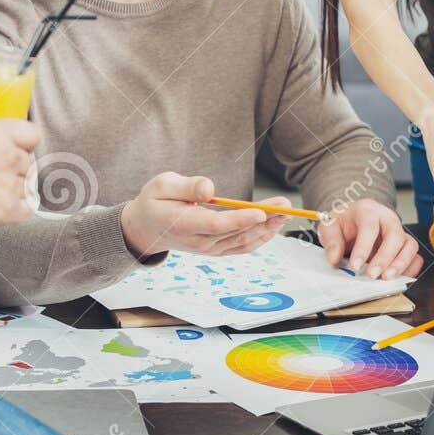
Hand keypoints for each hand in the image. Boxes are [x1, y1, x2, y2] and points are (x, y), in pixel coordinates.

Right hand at [0, 118, 39, 239]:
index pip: (32, 134)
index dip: (24, 142)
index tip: (16, 147)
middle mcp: (8, 156)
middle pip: (28, 162)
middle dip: (14, 168)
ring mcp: (8, 185)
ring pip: (27, 186)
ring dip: (13, 189)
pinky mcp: (5, 211)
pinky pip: (26, 209)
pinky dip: (17, 209)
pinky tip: (2, 208)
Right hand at [120, 174, 289, 258]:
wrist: (147, 228)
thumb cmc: (155, 201)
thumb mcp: (162, 185)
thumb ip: (186, 186)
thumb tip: (209, 189)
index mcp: (184, 224)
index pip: (216, 225)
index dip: (239, 220)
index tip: (260, 212)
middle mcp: (200, 242)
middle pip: (236, 233)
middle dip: (264, 220)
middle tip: (285, 206)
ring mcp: (210, 249)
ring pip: (243, 242)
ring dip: (268, 229)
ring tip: (286, 212)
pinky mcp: (217, 249)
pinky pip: (242, 246)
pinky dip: (261, 237)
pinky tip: (275, 225)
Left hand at [318, 199, 422, 279]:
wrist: (353, 219)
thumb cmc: (344, 222)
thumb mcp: (329, 226)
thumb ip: (331, 240)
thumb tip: (335, 258)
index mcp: (368, 210)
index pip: (370, 227)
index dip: (363, 247)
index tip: (355, 265)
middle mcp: (388, 219)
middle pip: (395, 235)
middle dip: (385, 257)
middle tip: (372, 275)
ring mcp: (399, 232)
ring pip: (410, 245)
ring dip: (400, 264)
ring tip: (386, 278)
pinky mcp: (405, 246)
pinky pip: (415, 257)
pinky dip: (410, 269)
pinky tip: (398, 278)